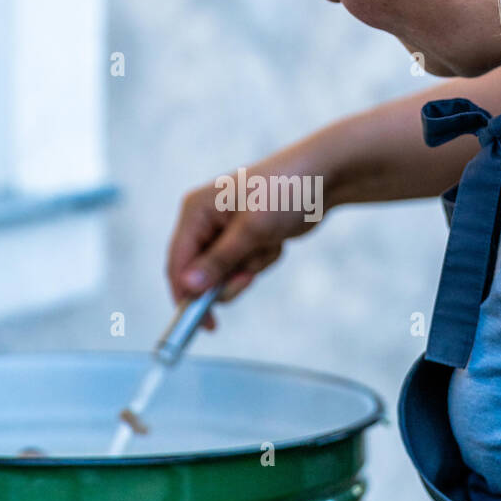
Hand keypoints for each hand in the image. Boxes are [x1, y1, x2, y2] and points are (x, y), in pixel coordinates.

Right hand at [166, 160, 326, 326]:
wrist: (323, 177)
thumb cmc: (283, 192)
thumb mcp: (251, 230)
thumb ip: (219, 261)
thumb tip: (188, 288)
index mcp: (195, 211)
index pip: (178, 262)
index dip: (186, 294)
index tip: (204, 323)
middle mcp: (204, 221)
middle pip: (200, 273)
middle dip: (229, 278)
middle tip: (249, 276)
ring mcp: (224, 230)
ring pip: (225, 273)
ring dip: (250, 268)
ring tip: (269, 244)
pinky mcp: (243, 237)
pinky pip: (244, 266)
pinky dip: (262, 260)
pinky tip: (276, 239)